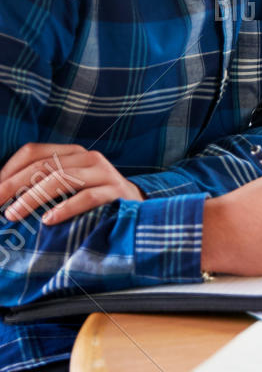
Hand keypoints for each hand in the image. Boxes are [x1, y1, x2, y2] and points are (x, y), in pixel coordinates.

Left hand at [0, 144, 142, 225]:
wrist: (138, 207)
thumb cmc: (93, 199)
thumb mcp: (67, 186)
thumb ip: (41, 183)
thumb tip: (3, 191)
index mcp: (72, 152)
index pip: (33, 152)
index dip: (8, 170)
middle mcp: (88, 158)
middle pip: (43, 165)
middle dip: (12, 185)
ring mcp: (104, 173)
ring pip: (62, 178)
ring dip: (32, 197)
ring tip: (13, 215)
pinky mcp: (116, 192)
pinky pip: (88, 197)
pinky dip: (66, 208)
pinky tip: (48, 219)